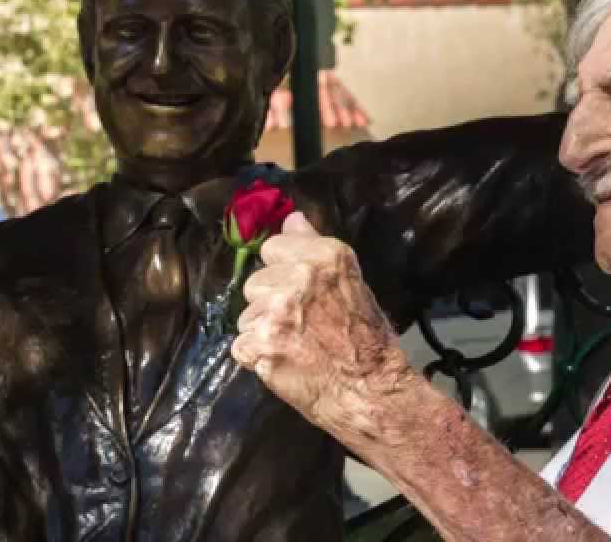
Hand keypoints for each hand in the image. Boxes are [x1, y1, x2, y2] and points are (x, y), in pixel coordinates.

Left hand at [231, 212, 418, 446]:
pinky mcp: (259, 345)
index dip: (284, 270)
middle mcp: (298, 278)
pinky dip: (257, 356)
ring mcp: (276, 312)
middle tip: (301, 323)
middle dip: (271, 301)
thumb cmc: (368, 341)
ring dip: (263, 330)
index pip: (273, 246)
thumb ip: (315, 249)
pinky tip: (282, 362)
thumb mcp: (352, 284)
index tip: (301, 290)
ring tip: (294, 345)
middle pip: (255, 281)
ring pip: (246, 314)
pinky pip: (241, 344)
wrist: (369, 392)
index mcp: (325, 257)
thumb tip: (291, 217)